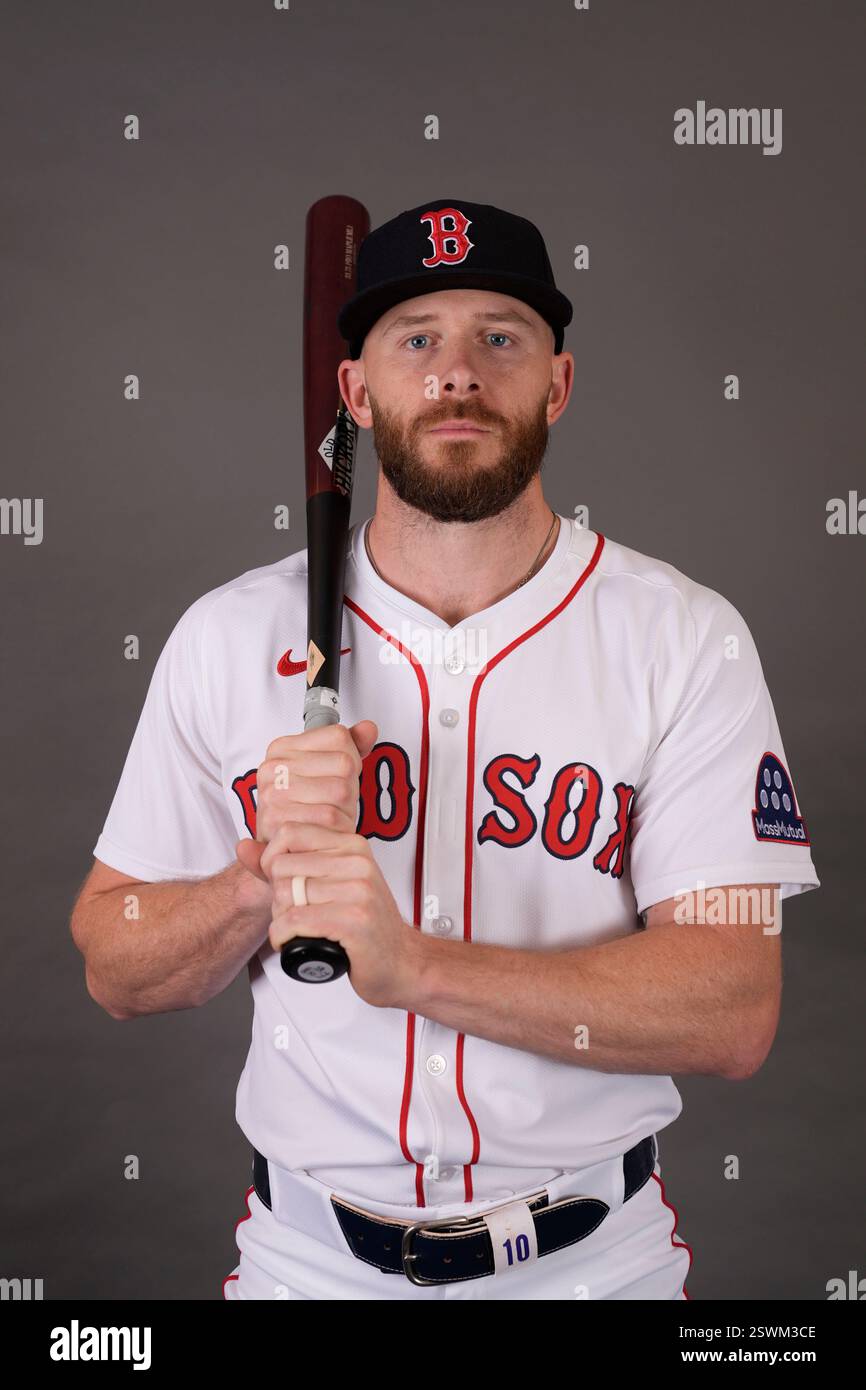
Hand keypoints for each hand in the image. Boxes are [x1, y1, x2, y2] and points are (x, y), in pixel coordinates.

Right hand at [237, 720, 378, 865]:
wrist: (284, 852)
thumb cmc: (307, 809)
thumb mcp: (328, 771)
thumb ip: (350, 746)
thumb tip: (369, 728)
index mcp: (282, 748)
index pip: (339, 736)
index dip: (350, 759)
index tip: (333, 776)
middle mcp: (273, 767)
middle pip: (344, 764)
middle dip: (349, 788)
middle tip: (335, 803)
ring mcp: (273, 794)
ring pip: (341, 790)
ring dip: (346, 809)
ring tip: (331, 817)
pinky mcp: (279, 821)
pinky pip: (331, 817)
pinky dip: (339, 827)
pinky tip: (329, 831)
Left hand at [249, 820, 425, 1008]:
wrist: (402, 963)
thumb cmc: (364, 925)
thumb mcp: (328, 883)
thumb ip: (285, 862)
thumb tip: (243, 845)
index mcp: (351, 845)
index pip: (289, 832)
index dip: (271, 860)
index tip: (282, 883)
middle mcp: (356, 862)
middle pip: (282, 866)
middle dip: (277, 895)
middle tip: (292, 913)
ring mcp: (358, 890)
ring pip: (286, 895)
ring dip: (280, 918)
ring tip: (297, 928)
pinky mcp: (354, 920)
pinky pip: (295, 920)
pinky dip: (282, 936)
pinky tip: (291, 942)